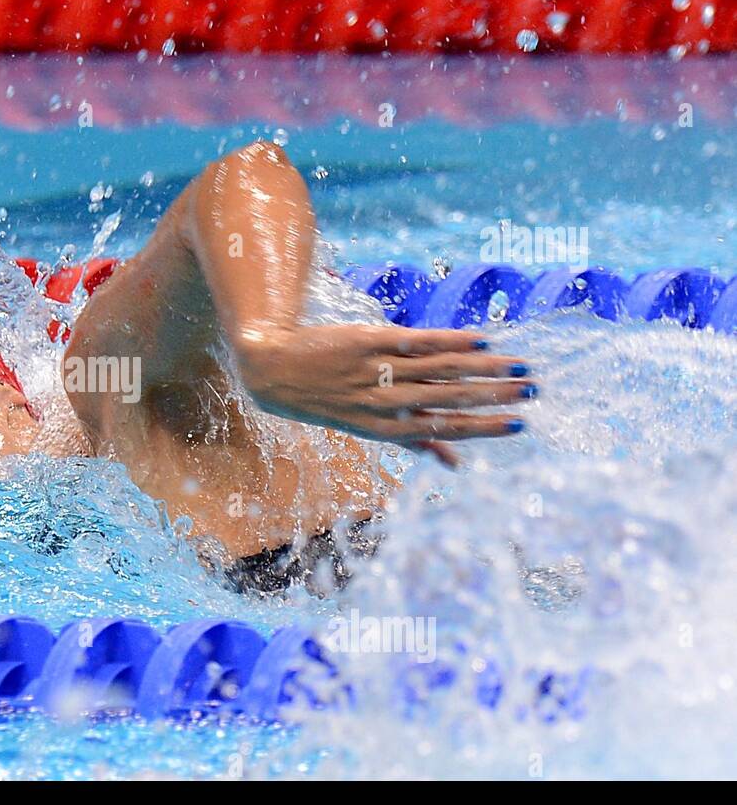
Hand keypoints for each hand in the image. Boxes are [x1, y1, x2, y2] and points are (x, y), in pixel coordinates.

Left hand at [233, 324, 536, 467]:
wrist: (273, 370)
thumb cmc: (328, 400)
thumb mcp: (367, 428)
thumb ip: (414, 441)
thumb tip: (456, 464)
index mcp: (386, 428)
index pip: (443, 428)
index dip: (482, 427)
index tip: (519, 423)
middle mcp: (382, 402)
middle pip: (448, 398)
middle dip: (493, 394)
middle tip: (532, 389)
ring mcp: (375, 371)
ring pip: (437, 369)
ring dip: (481, 366)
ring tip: (516, 364)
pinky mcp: (366, 341)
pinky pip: (414, 341)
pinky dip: (448, 340)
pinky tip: (479, 339)